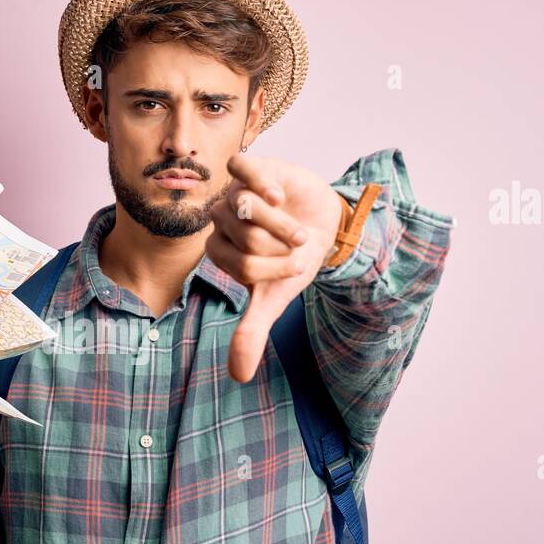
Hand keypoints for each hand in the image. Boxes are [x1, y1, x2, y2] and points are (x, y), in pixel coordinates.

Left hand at [206, 153, 343, 382]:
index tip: (292, 267)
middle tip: (296, 246)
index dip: (274, 270)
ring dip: (285, 224)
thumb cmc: (293, 260)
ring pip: (250, 209)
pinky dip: (265, 186)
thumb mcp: (275, 297)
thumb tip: (237, 376)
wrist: (324, 223)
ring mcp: (234, 192)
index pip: (241, 266)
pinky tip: (281, 195)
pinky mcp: (251, 167)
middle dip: (282, 248)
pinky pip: (244, 171)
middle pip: (247, 238)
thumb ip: (252, 331)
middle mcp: (220, 221)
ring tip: (298, 228)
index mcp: (219, 251)